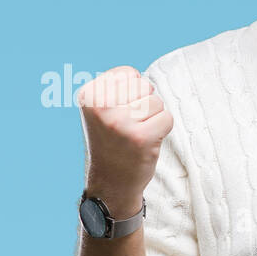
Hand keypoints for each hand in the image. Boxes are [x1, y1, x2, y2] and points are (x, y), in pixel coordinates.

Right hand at [77, 66, 173, 215]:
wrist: (110, 182)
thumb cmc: (111, 140)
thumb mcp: (101, 109)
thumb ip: (116, 87)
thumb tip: (143, 80)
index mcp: (88, 96)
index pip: (127, 73)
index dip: (131, 91)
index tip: (118, 113)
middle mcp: (101, 107)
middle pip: (144, 85)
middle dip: (143, 103)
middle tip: (128, 126)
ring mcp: (120, 122)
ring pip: (156, 101)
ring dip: (152, 118)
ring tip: (135, 135)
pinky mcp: (141, 137)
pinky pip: (167, 118)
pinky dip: (162, 129)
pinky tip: (145, 143)